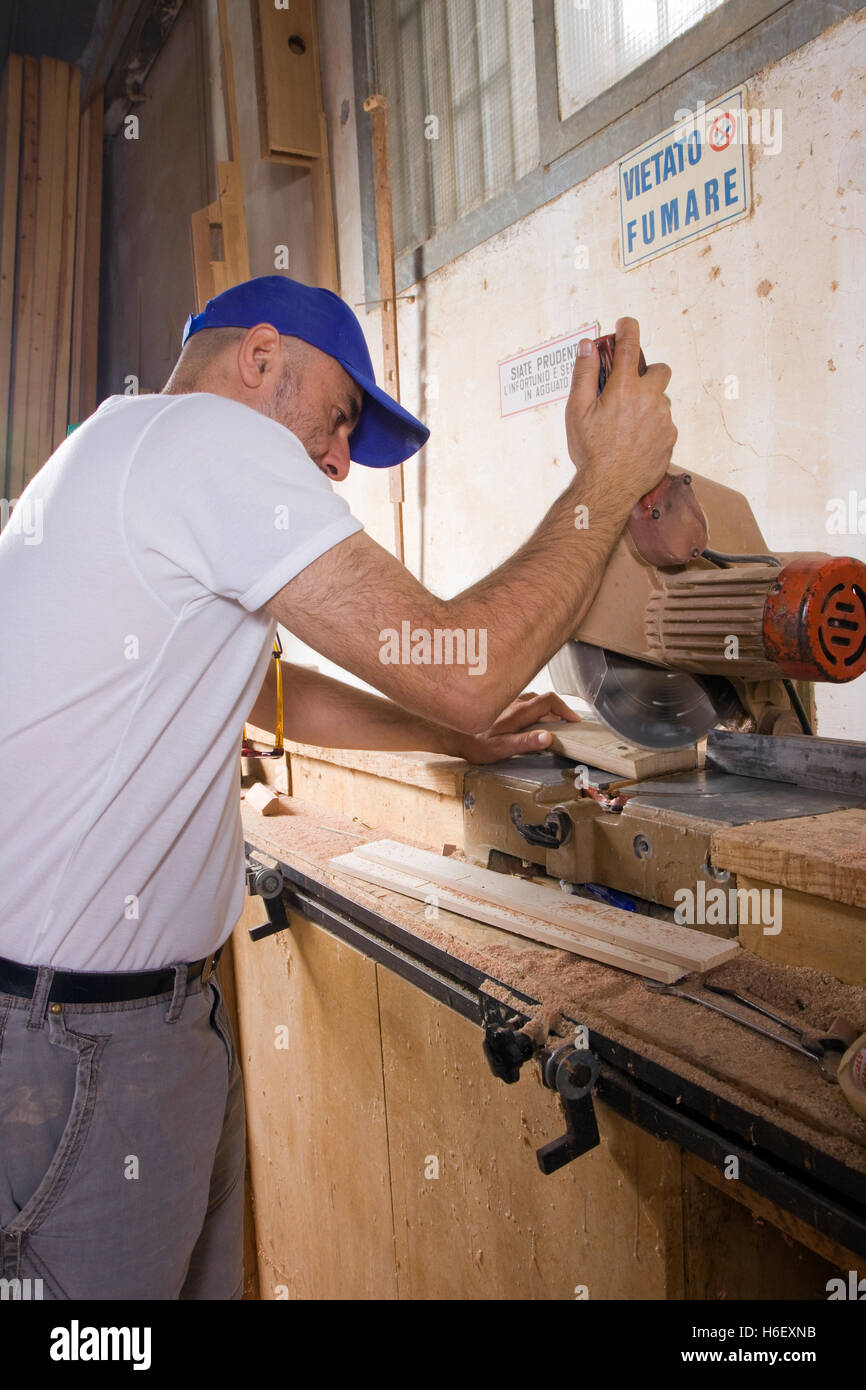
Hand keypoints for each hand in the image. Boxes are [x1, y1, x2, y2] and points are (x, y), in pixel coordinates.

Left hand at [455, 691, 578, 763]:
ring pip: (532, 699)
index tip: (574, 721)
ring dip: (545, 710)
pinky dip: (532, 709)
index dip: (565, 709)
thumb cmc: (473, 744)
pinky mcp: (499, 703)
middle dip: (558, 711)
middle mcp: (513, 701)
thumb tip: (548, 737)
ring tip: (550, 725)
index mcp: (518, 712)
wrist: (449, 732)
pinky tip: (528, 721)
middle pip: (543, 700)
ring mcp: (506, 701)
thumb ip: (525, 743)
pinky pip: (521, 701)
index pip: (549, 701)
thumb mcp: (500, 749)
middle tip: (565, 726)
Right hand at [564, 316, 676, 499]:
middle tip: (629, 388)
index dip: (628, 329)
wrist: (609, 488)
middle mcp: (649, 399)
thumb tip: (587, 346)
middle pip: (661, 370)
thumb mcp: (576, 411)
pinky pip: (664, 424)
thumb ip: (583, 374)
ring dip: (648, 404)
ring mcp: (663, 419)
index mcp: (625, 388)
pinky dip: (652, 426)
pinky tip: (634, 441)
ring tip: (626, 425)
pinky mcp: (670, 438)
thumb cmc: (590, 451)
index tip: (625, 324)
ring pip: (661, 401)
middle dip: (648, 373)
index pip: (630, 345)